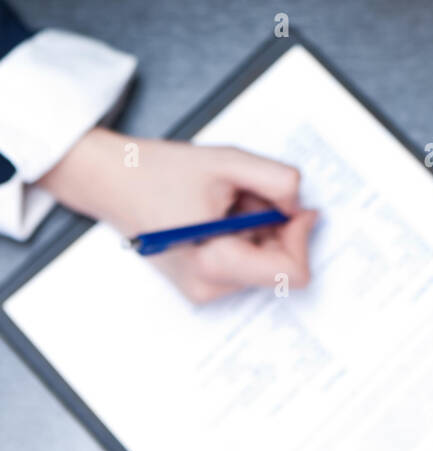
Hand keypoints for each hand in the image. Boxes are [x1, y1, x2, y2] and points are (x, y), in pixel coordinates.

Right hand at [39, 127, 318, 304]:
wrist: (112, 181)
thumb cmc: (159, 172)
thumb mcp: (230, 162)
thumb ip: (279, 181)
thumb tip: (301, 207)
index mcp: (214, 264)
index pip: (292, 273)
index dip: (301, 235)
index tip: (292, 207)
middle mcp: (208, 287)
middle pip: (279, 265)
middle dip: (275, 224)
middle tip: (246, 193)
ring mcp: (202, 288)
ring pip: (263, 260)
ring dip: (259, 226)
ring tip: (225, 200)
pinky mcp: (199, 281)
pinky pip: (244, 260)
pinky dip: (243, 232)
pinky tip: (218, 212)